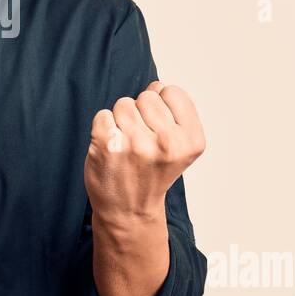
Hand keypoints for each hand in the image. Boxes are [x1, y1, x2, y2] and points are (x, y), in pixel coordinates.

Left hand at [84, 81, 204, 224]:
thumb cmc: (152, 173)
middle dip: (141, 113)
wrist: (129, 211)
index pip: (172, 91)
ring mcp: (137, 144)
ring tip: (127, 146)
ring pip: (124, 103)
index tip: (160, 130)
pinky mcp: (109, 146)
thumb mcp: (178, 145)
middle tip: (142, 142)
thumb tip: (157, 84)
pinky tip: (112, 149)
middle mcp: (167, 143)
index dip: (162, 105)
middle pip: (147, 95)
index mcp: (191, 140)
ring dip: (121, 120)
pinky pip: (103, 115)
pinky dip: (104, 128)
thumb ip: (172, 112)